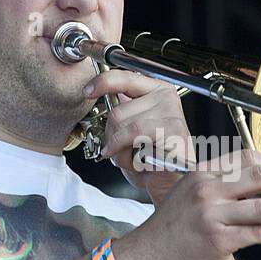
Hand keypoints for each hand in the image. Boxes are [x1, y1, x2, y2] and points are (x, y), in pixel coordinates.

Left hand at [84, 69, 194, 204]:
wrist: (170, 182)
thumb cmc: (152, 159)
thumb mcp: (130, 131)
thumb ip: (121, 112)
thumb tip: (104, 98)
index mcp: (156, 90)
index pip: (124, 77)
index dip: (103, 82)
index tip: (87, 91)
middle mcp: (166, 97)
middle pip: (117, 109)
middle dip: (111, 135)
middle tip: (120, 149)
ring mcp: (171, 111)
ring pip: (123, 123)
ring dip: (119, 146)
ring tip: (131, 156)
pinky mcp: (173, 128)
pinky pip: (134, 133)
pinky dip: (126, 149)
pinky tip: (134, 160)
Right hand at [112, 150, 260, 259]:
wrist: (145, 257)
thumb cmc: (168, 231)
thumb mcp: (188, 195)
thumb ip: (219, 187)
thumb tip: (259, 189)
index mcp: (201, 173)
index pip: (248, 158)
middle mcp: (207, 189)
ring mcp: (212, 214)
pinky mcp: (217, 239)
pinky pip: (258, 233)